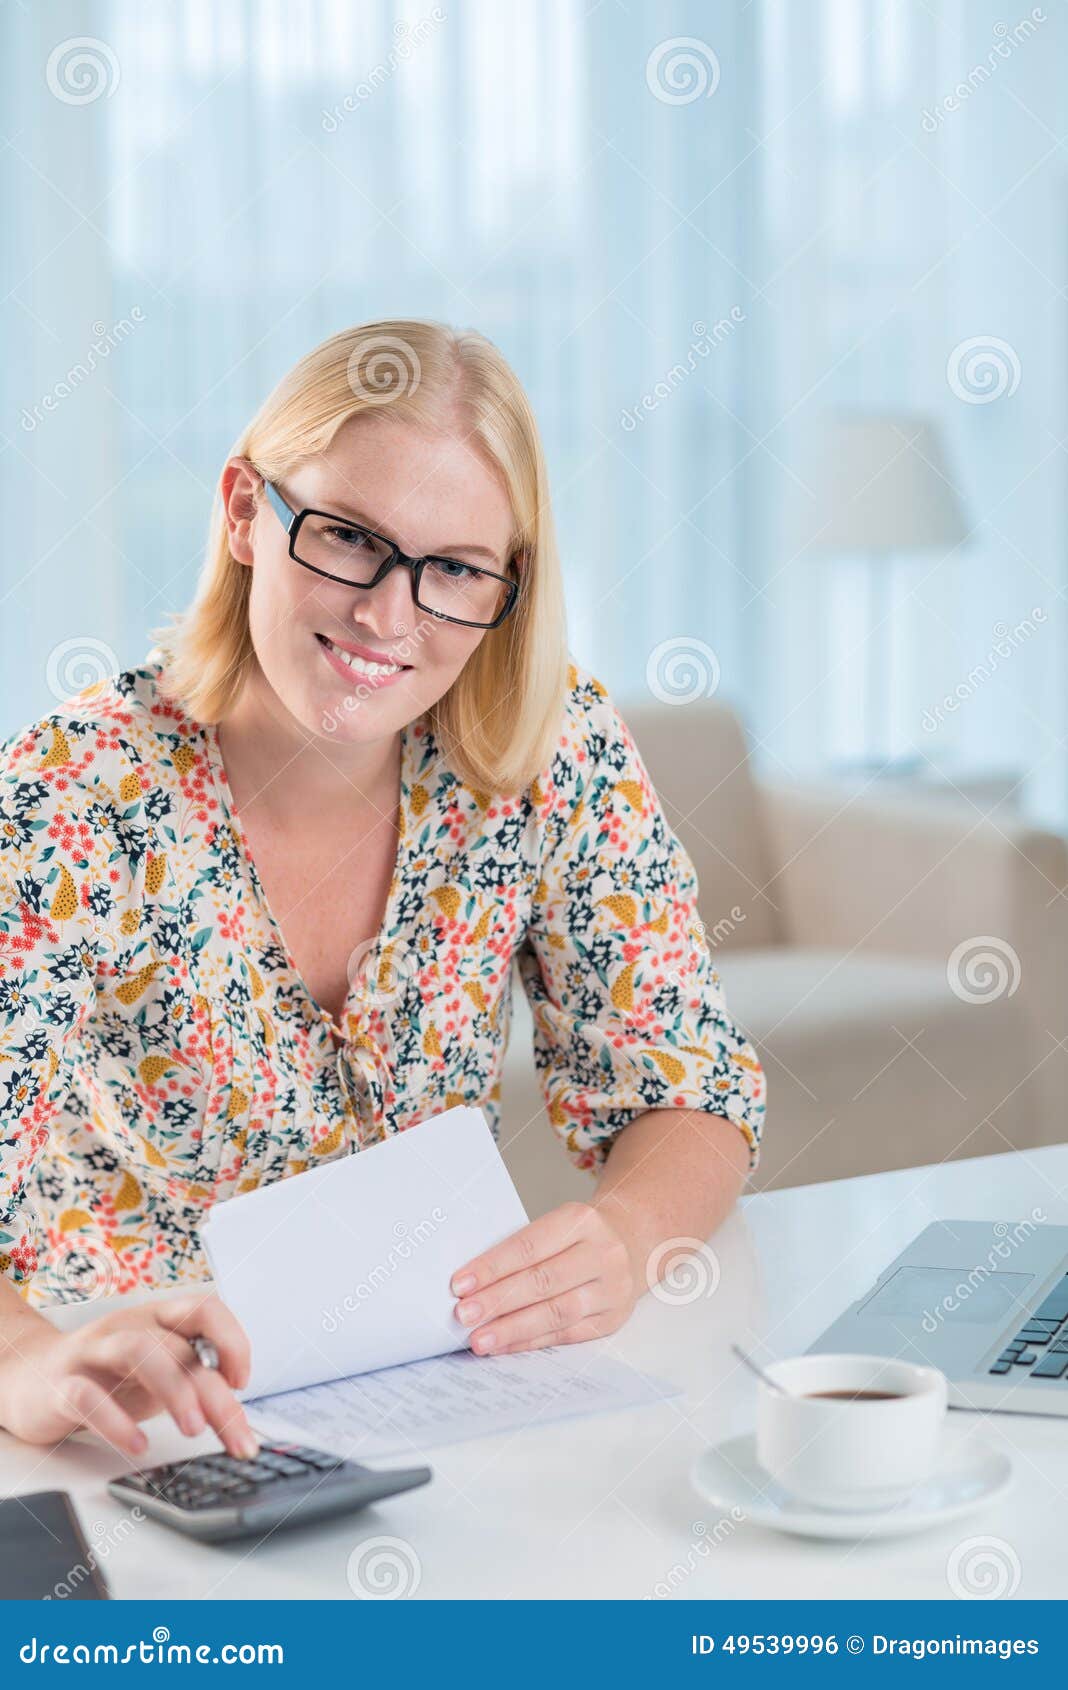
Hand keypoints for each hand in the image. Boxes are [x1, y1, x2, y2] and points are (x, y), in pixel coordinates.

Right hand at [0, 1291, 258, 1460]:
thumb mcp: (156, 1372)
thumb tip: (237, 1409)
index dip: (232, 1339)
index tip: (241, 1383)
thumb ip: (193, 1379)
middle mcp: (128, 1327)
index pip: (205, 1308)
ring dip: (173, 1389)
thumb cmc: (105, 1375)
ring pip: (138, 1351)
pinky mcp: (60, 1386)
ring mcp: (93, 1353)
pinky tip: (137, 1446)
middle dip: (215, 1395)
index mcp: (156, 1319)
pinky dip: (115, 1422)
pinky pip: (87, 1397)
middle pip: (180, 1347)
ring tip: (193, 1430)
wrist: (28, 1377)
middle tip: (236, 1438)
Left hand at [449, 1201, 640, 1354]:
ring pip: (556, 1312)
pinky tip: (505, 1345)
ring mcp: (612, 1289)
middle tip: (464, 1315)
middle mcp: (602, 1253)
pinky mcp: (612, 1319)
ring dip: (512, 1329)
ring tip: (480, 1339)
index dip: (493, 1267)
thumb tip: (472, 1284)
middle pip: (543, 1281)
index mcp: (581, 1221)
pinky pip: (566, 1335)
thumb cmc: (579, 1236)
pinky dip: (530, 1342)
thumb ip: (522, 1249)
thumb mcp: (557, 1225)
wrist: (631, 1243)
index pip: (530, 1246)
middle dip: (498, 1300)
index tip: (460, 1284)